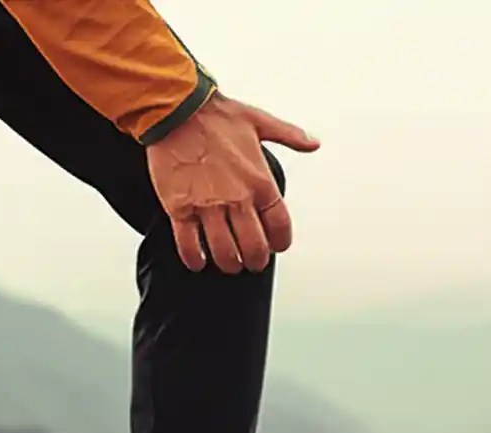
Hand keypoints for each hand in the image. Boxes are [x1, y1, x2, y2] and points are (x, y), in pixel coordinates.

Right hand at [146, 92, 320, 273]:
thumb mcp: (260, 121)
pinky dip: (195, 258)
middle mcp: (236, 198)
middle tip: (253, 262)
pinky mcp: (179, 208)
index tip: (277, 246)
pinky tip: (198, 261)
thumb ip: (290, 136)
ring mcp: (207, 206)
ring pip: (223, 251)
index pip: (279, 225)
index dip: (280, 242)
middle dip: (255, 260)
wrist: (177, 110)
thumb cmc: (216, 115)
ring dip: (229, 263)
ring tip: (229, 264)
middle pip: (253, 247)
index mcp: (260, 181)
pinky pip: (188, 244)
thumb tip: (313, 143)